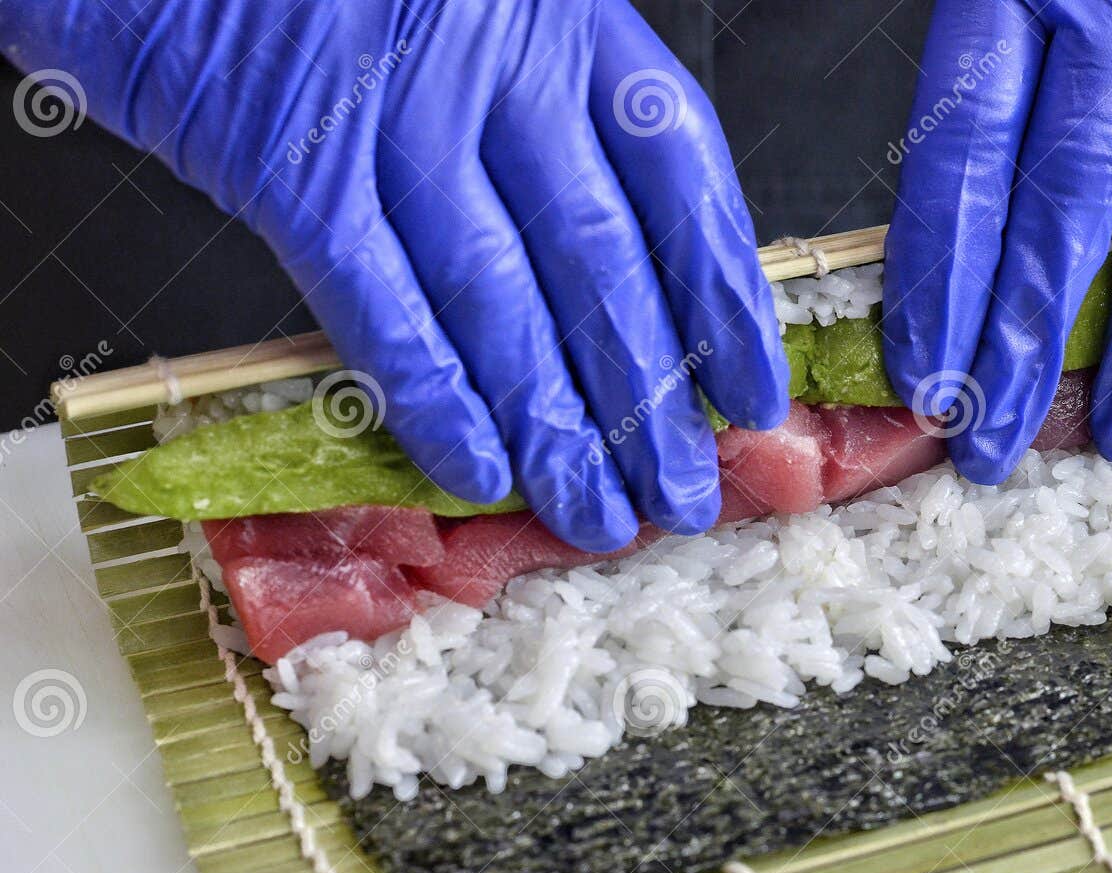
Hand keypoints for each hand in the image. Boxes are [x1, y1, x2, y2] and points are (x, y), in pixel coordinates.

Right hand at [3, 0, 788, 550]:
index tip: (751, 395)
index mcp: (562, 13)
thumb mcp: (478, 4)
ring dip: (556, 425)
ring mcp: (396, 109)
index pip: (678, 177)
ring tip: (597, 515)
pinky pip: (383, 306)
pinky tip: (477, 471)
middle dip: (647, 396)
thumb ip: (544, 112)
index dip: (723, 297)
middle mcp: (498, 56)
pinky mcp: (292, 164)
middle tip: (681, 494)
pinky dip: (434, 398)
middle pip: (602, 261)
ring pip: (505, 300)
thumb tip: (609, 281)